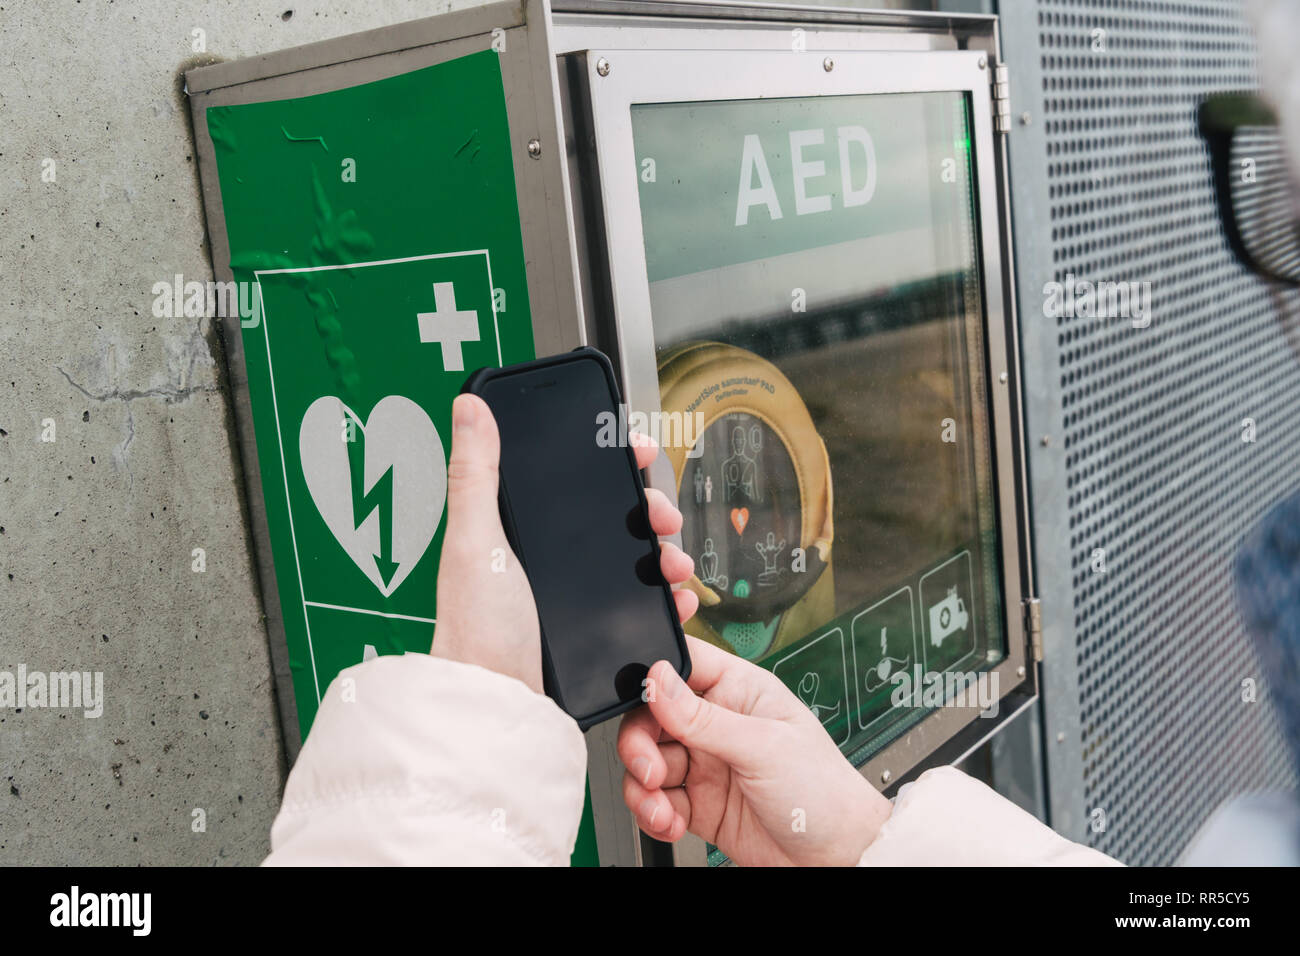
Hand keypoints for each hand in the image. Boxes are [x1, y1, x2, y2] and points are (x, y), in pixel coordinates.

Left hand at [430, 394, 698, 693]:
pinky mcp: (593, 627)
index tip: (633, 450)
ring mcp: (572, 593)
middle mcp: (546, 558)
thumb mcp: (475, 543)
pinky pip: (641, 603)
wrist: (499, 706)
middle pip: (612, 516)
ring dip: (665, 552)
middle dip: (649, 508)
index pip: (570, 478)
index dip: (607, 460)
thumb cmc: (475, 631)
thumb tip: (470, 407)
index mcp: (516, 530)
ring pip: (633, 558)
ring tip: (672, 564)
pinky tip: (676, 598)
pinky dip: (666, 597)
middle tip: (660, 515)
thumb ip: (476, 475)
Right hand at [618, 636, 892, 865]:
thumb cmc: (824, 791)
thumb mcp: (763, 747)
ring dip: (644, 785)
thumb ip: (703, 718)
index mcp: (739, 690)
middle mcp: (718, 722)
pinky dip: (653, 812)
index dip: (652, 673)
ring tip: (662, 805)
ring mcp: (706, 763)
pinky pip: (656, 799)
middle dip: (640, 743)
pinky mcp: (698, 803)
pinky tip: (671, 821)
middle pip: (652, 716)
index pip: (683, 663)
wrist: (837, 858)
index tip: (638, 695)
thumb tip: (657, 678)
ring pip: (647, 760)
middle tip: (649, 767)